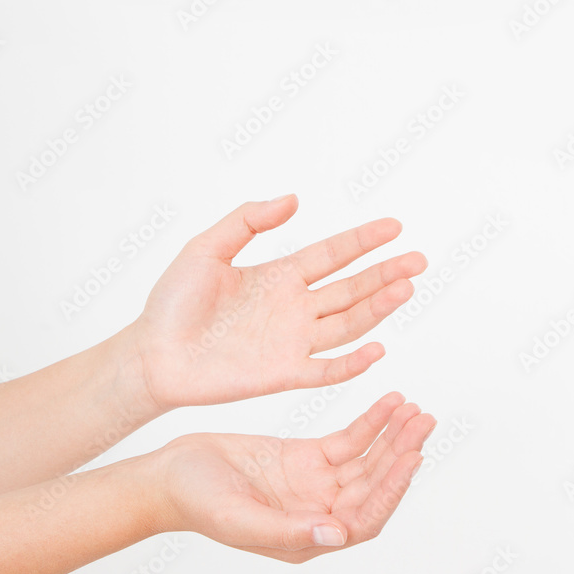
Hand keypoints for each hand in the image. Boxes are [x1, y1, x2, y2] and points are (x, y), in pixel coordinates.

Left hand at [129, 195, 426, 409]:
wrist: (153, 354)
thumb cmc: (173, 302)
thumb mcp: (205, 248)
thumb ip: (248, 221)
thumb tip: (294, 200)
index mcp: (279, 276)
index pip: (333, 255)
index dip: (364, 241)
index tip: (395, 227)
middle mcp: (293, 308)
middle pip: (351, 288)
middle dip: (386, 273)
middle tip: (419, 260)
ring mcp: (291, 342)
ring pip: (348, 324)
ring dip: (378, 308)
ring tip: (406, 288)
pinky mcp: (282, 374)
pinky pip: (325, 370)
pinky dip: (352, 364)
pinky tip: (377, 350)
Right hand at [149, 393, 435, 562]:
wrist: (169, 475)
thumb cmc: (196, 502)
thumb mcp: (239, 519)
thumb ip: (288, 531)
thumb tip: (338, 537)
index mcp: (309, 538)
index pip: (364, 518)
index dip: (391, 490)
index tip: (412, 457)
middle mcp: (319, 514)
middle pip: (373, 485)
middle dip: (401, 454)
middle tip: (424, 421)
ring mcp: (314, 485)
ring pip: (367, 460)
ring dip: (392, 436)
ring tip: (415, 408)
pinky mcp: (306, 458)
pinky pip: (348, 440)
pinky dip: (371, 422)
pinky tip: (389, 402)